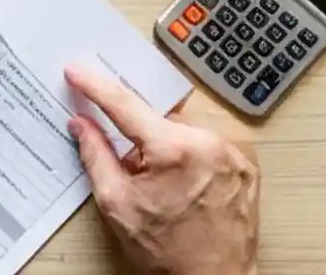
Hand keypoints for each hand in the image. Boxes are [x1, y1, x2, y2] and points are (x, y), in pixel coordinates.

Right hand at [65, 66, 259, 274]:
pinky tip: (186, 184)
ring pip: (185, 125)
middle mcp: (210, 142)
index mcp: (175, 150)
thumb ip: (96, 155)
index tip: (78, 72)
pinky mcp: (247, 162)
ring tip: (166, 183)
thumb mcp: (117, 204)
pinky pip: (209, 139)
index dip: (96, 86)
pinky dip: (192, 151)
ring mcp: (234, 151)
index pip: (125, 105)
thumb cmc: (169, 252)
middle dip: (141, 132)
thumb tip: (82, 124)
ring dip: (168, 142)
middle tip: (137, 167)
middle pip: (159, 114)